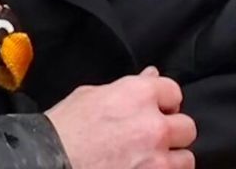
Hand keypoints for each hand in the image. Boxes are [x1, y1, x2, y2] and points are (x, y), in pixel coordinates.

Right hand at [45, 67, 197, 168]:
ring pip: (186, 159)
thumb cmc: (63, 129)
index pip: (174, 91)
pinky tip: (144, 168)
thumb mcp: (91, 96)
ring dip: (172, 159)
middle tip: (153, 137)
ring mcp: (155, 160)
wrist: (48, 162)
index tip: (157, 109)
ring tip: (152, 160)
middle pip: (187, 127)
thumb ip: (127, 87)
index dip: (164, 101)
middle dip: (172, 131)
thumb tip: (151, 76)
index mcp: (138, 95)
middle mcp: (154, 126)